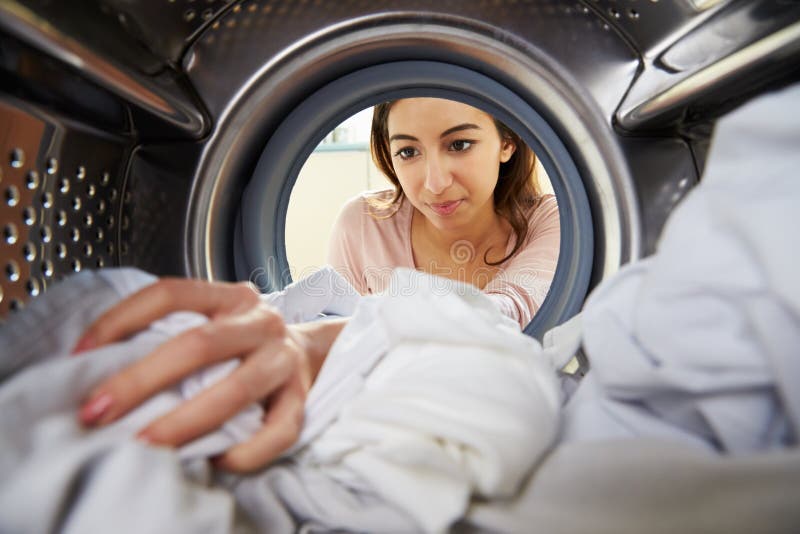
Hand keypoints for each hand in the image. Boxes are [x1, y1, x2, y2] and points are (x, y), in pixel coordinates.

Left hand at [73, 278, 342, 471]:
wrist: (310, 352)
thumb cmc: (244, 343)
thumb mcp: (214, 320)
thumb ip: (172, 330)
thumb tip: (95, 364)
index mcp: (231, 297)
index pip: (171, 293)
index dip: (121, 319)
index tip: (80, 355)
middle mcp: (261, 322)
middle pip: (199, 344)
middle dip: (140, 380)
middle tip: (97, 413)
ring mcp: (284, 360)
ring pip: (236, 390)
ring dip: (184, 421)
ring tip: (145, 445)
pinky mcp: (302, 398)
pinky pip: (278, 431)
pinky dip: (245, 451)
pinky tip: (217, 461)